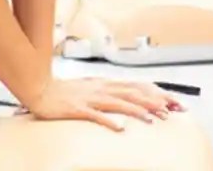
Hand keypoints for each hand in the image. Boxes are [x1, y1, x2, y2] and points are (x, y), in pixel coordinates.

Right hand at [27, 77, 184, 129]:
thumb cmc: (64, 91)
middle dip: (155, 101)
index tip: (173, 101)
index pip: (138, 86)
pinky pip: (96, 115)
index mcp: (106, 83)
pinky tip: (120, 128)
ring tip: (153, 118)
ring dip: (138, 110)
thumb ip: (110, 92)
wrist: (39, 89)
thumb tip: (129, 98)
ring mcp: (90, 97)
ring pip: (119, 103)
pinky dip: (109, 121)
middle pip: (134, 93)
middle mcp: (102, 88)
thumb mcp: (92, 88)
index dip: (157, 93)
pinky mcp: (78, 108)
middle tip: (172, 110)